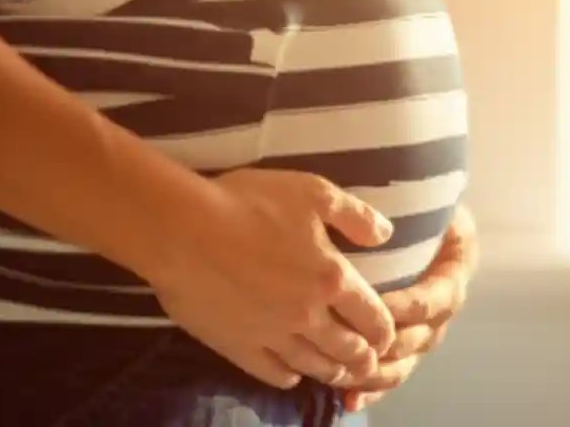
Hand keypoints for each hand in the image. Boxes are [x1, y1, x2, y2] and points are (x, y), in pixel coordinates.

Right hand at [145, 168, 396, 388]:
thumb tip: (387, 235)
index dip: (386, 331)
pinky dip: (289, 378)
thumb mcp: (312, 192)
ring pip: (314, 366)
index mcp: (331, 279)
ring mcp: (272, 336)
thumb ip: (356, 215)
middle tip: (369, 362)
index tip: (388, 336)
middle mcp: (308, 315)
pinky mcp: (239, 347)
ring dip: (332, 371)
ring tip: (339, 372)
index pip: (374, 317)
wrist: (181, 229)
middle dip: (364, 358)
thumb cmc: (248, 202)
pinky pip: (273, 373)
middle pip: (347, 349)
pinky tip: (293, 375)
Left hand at [339, 204, 478, 410]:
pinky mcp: (406, 342)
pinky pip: (394, 370)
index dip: (406, 306)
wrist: (413, 209)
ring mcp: (426, 327)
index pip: (433, 297)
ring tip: (349, 379)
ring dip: (379, 373)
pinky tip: (351, 400)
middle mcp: (444, 303)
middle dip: (389, 347)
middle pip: (422, 336)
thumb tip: (388, 221)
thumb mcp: (424, 196)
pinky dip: (373, 388)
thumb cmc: (413, 199)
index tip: (374, 305)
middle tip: (354, 349)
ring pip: (407, 361)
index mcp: (455, 270)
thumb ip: (418, 207)